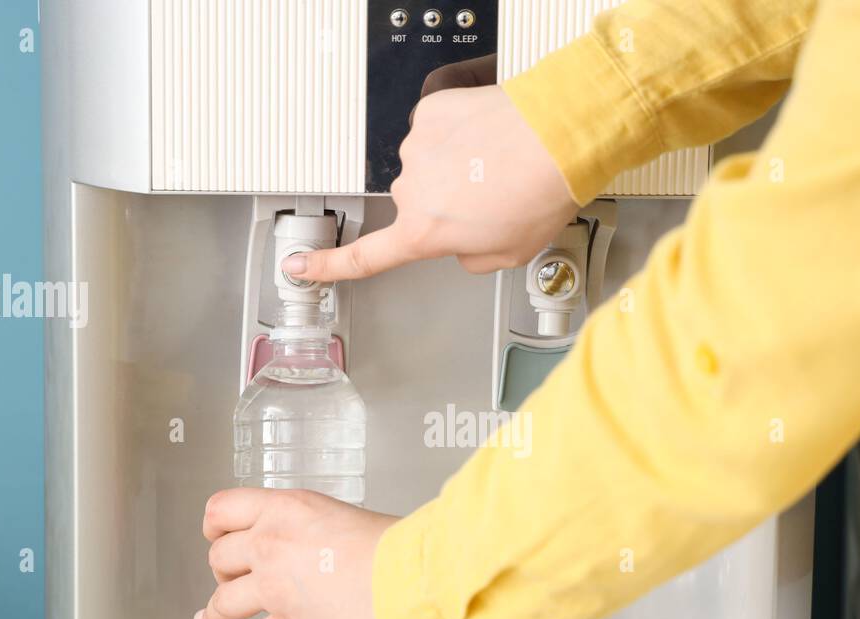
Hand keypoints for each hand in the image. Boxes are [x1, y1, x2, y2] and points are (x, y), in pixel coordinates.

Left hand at [175, 489, 398, 618]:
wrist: (410, 576)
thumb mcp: (343, 518)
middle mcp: (272, 543)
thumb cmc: (394, 548)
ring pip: (222, 600)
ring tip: (210, 618)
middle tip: (234, 577)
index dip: (216, 525)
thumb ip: (316, 533)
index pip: (223, 508)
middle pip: (219, 556)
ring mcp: (275, 586)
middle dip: (223, 569)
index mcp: (286, 509)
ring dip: (214, 611)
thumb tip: (312, 552)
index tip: (218, 534)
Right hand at [281, 85, 577, 280]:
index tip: (301, 266)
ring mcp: (419, 147)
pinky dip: (461, 133)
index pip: (365, 257)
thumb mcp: (507, 255)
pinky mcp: (433, 111)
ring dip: (456, 165)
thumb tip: (463, 245)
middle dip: (446, 204)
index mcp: (424, 232)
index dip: (329, 266)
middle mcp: (412, 190)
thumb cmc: (539, 195)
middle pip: (416, 203)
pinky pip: (440, 128)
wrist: (558, 137)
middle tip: (489, 198)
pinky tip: (489, 139)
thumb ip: (471, 257)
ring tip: (496, 166)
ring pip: (430, 164)